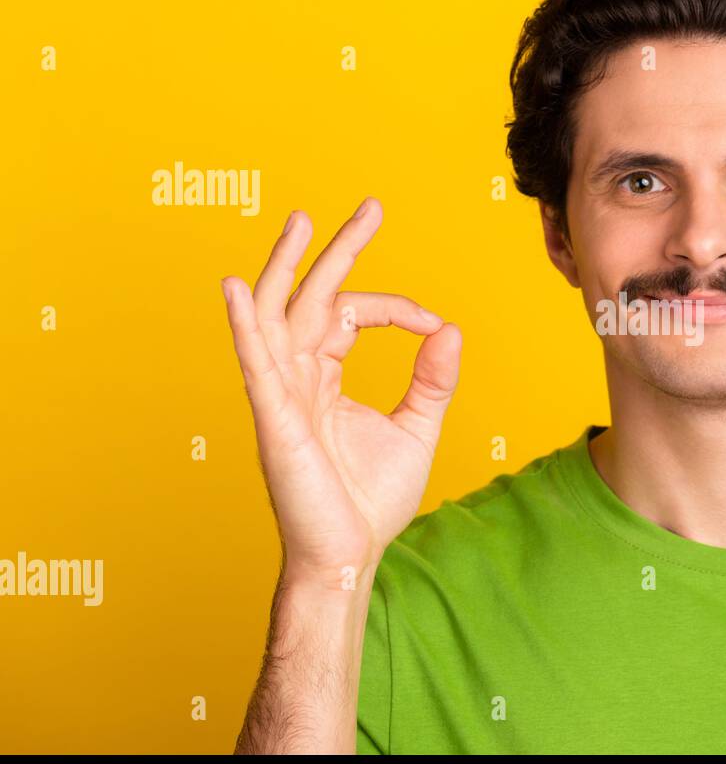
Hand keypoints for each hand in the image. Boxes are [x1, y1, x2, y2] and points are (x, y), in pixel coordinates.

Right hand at [220, 197, 460, 587]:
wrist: (351, 554)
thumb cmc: (370, 500)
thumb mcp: (416, 428)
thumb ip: (432, 379)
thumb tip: (451, 329)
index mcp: (327, 377)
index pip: (354, 316)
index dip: (397, 307)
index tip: (432, 322)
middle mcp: (299, 378)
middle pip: (312, 298)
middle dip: (337, 251)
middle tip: (369, 208)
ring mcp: (282, 395)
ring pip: (276, 316)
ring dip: (286, 267)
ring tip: (300, 220)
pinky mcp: (274, 419)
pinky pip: (254, 364)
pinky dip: (243, 324)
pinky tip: (235, 287)